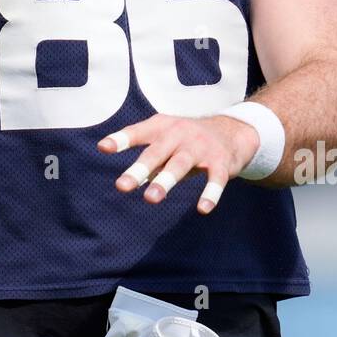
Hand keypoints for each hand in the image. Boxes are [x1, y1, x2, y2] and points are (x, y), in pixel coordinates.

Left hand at [97, 113, 259, 214]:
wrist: (233, 131)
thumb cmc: (188, 139)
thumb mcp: (166, 140)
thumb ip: (148, 159)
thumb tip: (126, 182)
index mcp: (162, 127)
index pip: (138, 132)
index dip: (121, 139)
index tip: (103, 147)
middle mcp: (180, 134)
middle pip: (156, 152)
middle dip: (139, 169)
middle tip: (121, 186)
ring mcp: (201, 147)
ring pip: (180, 164)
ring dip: (165, 180)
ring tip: (150, 199)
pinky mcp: (221, 161)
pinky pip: (215, 178)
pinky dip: (211, 193)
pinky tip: (203, 208)